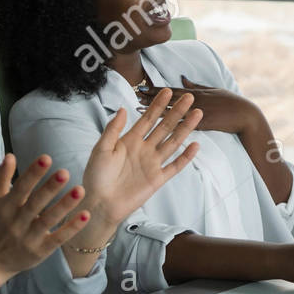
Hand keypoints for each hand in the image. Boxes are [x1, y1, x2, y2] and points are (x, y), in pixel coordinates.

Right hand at [0, 154, 91, 278]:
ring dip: (65, 205)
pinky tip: (85, 215)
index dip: (33, 173)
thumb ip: (0, 177)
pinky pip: (58, 238)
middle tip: (65, 172)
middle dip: (50, 188)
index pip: (21, 187)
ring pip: (49, 220)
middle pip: (36, 203)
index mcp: (6, 206)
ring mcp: (30, 237)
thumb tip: (9, 156)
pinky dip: (72, 228)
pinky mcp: (41, 251)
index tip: (46, 158)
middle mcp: (17, 222)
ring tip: (80, 190)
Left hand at [81, 87, 202, 226]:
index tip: (167, 91)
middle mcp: (144, 149)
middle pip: (164, 127)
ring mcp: (152, 164)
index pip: (147, 119)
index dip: (157, 105)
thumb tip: (122, 108)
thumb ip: (112, 129)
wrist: (99, 203)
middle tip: (189, 97)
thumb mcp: (101, 149)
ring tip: (197, 114)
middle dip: (176, 112)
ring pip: (173, 142)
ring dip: (185, 128)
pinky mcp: (157, 179)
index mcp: (130, 140)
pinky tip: (195, 145)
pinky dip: (185, 157)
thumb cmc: (96, 176)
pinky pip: (174, 166)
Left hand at [137, 75, 259, 135]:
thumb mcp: (213, 89)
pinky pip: (183, 124)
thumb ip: (196, 85)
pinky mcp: (202, 124)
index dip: (156, 89)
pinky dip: (169, 123)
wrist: (246, 115)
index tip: (141, 87)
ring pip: (172, 110)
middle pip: (168, 99)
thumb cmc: (231, 102)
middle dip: (151, 97)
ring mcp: (197, 112)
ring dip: (155, 109)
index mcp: (196, 92)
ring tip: (139, 108)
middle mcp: (194, 100)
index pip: (172, 90)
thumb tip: (182, 78)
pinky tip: (156, 124)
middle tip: (134, 95)